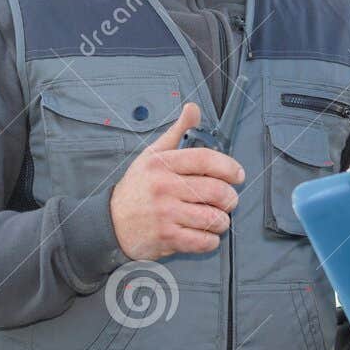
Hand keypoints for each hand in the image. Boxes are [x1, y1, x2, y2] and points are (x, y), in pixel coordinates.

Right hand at [110, 102, 244, 259]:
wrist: (110, 222)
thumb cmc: (138, 187)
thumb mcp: (152, 155)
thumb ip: (177, 132)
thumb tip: (192, 108)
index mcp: (162, 164)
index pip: (206, 160)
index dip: (229, 167)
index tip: (238, 175)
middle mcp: (164, 187)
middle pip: (216, 191)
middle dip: (230, 199)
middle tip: (228, 201)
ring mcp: (165, 213)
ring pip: (213, 218)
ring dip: (222, 221)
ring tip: (216, 219)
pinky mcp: (167, 237)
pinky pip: (203, 241)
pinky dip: (211, 240)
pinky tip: (206, 235)